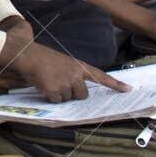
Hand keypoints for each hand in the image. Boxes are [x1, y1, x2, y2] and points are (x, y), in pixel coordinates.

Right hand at [11, 41, 126, 102]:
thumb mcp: (63, 62)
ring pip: (68, 99)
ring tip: (49, 82)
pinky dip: (50, 97)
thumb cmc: (43, 58)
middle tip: (60, 84)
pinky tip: (44, 86)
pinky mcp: (55, 90)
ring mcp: (65, 83)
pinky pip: (57, 101)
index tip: (128, 90)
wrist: (27, 55)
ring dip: (59, 95)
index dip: (115, 84)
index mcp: (79, 66)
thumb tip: (78, 91)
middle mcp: (75, 74)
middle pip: (83, 95)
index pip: (101, 76)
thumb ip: (74, 74)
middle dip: (73, 94)